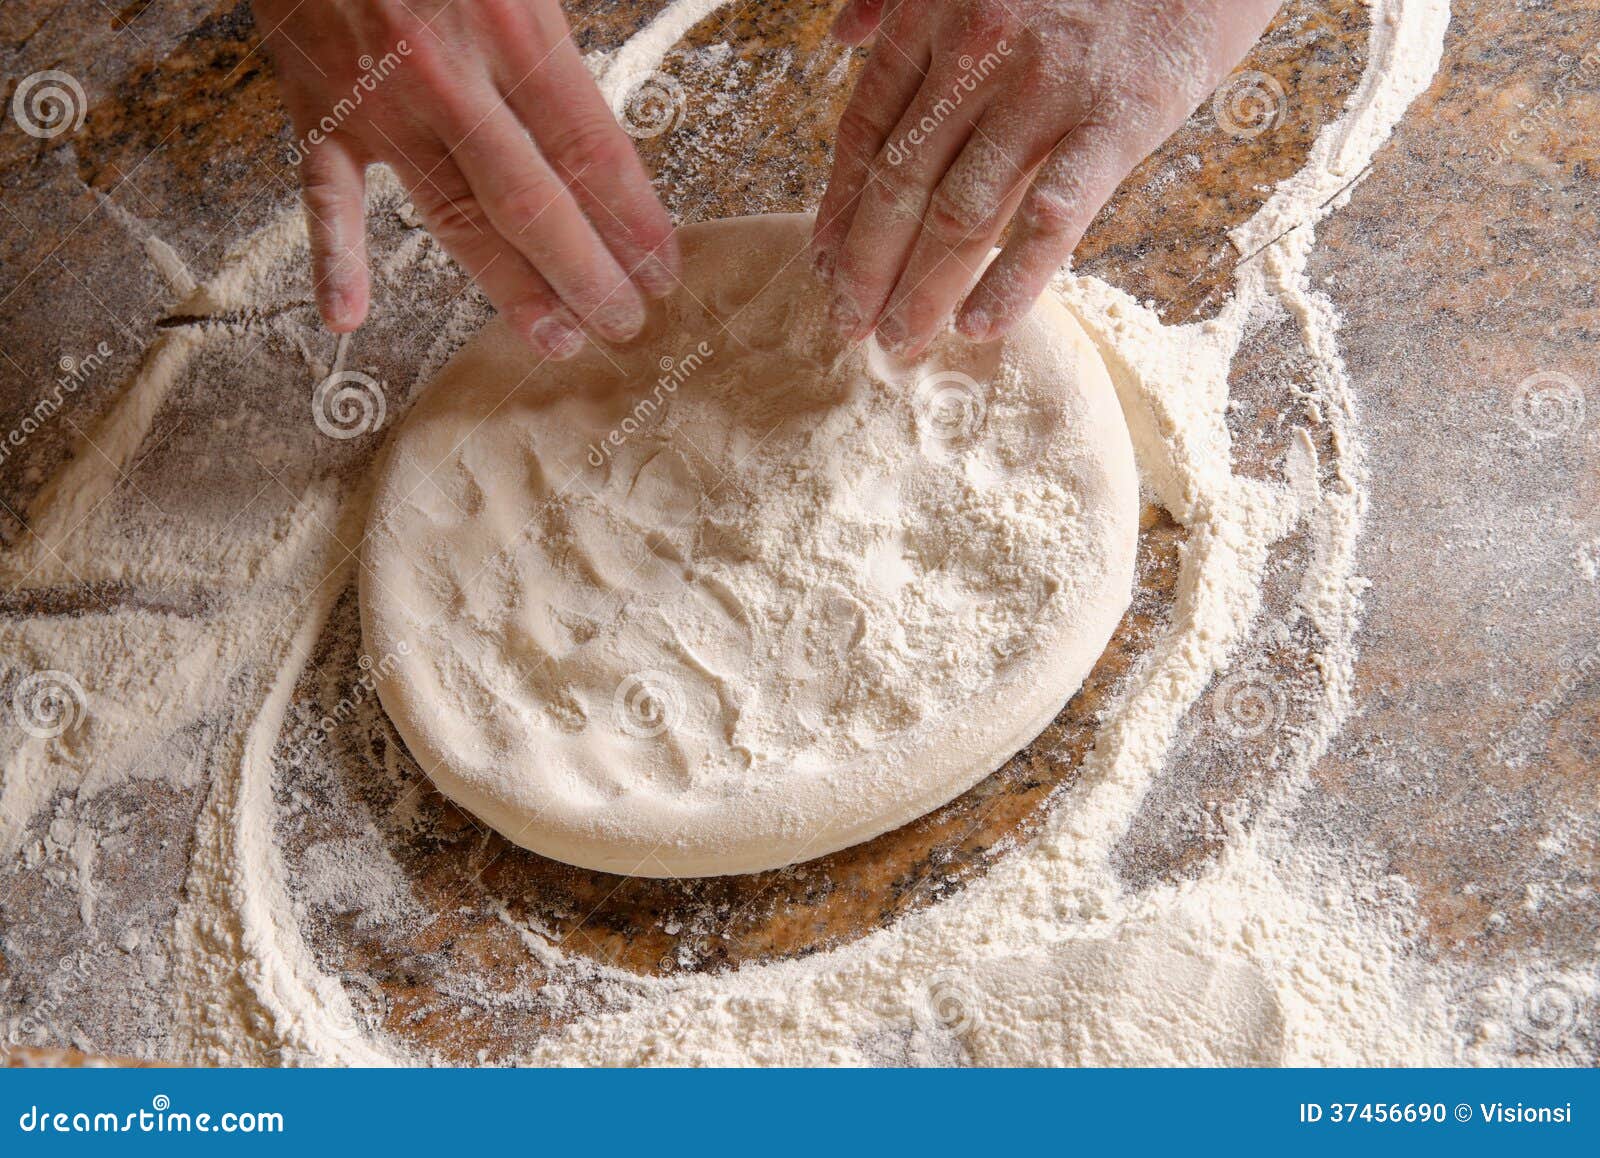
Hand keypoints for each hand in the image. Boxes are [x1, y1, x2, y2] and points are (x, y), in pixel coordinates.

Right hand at [253, 0, 679, 358]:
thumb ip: (562, 46)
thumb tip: (612, 137)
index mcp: (516, 30)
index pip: (593, 152)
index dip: (634, 221)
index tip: (664, 270)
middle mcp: (451, 75)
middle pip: (532, 203)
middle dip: (586, 275)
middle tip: (624, 325)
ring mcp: (380, 99)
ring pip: (452, 215)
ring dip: (508, 288)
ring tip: (556, 340)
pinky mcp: (317, 105)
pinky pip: (324, 192)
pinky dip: (332, 256)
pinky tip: (345, 319)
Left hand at [812, 0, 1279, 356]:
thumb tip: (846, 32)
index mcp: (935, 10)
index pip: (866, 129)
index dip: (839, 206)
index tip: (823, 264)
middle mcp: (976, 51)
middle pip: (901, 183)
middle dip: (867, 266)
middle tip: (849, 325)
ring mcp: (1044, 88)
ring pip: (961, 212)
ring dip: (922, 289)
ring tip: (900, 342)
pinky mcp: (1117, 119)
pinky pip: (1050, 216)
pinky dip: (1011, 280)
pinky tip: (979, 327)